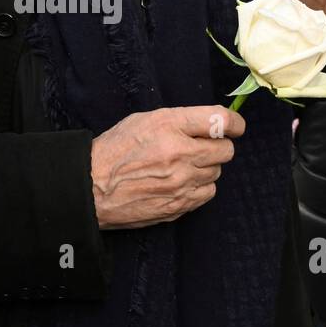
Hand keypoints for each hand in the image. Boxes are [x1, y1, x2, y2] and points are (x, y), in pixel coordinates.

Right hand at [90, 105, 244, 228]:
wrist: (91, 188)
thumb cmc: (114, 150)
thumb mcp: (143, 120)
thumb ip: (179, 121)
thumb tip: (211, 125)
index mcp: (170, 126)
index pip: (220, 120)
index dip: (234, 123)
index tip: (234, 127)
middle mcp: (180, 154)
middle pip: (226, 151)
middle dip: (217, 147)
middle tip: (200, 147)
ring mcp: (181, 183)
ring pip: (217, 172)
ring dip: (206, 168)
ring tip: (182, 166)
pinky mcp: (179, 205)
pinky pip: (207, 193)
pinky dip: (199, 187)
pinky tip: (180, 182)